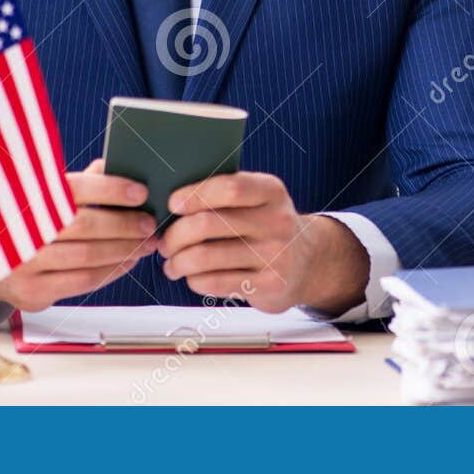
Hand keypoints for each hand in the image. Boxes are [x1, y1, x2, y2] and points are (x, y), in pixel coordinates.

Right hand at [0, 158, 158, 311]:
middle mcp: (21, 232)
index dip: (111, 189)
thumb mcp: (33, 194)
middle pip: (85, 227)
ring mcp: (25, 266)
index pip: (74, 189)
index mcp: (22, 198)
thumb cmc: (15, 221)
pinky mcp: (31, 293)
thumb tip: (112, 166)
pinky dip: (111, 272)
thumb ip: (73, 183)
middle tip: (149, 223)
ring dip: (123, 251)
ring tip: (144, 243)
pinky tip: (126, 261)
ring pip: (88, 258)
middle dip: (124, 225)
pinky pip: (82, 283)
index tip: (140, 191)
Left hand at [157, 171, 367, 314]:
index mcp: (271, 191)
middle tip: (165, 242)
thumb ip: (227, 194)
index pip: (229, 188)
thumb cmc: (267, 225)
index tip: (173, 204)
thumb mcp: (260, 199)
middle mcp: (276, 221)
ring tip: (171, 263)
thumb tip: (172, 202)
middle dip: (176, 235)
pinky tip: (191, 277)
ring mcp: (274, 255)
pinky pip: (214, 282)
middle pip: (208, 224)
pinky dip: (193, 280)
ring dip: (178, 262)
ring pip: (205, 257)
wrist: (309, 262)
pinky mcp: (268, 285)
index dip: (195, 194)